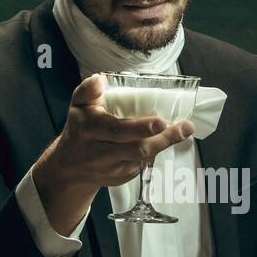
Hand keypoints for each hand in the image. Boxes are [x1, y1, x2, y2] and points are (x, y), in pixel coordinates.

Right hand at [31, 72, 194, 233]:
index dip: (140, 128)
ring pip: (145, 157)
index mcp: (92, 130)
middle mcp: (103, 152)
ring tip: (184, 130)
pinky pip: (144, 164)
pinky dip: (155, 150)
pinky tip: (163, 138)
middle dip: (164, 138)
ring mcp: (115, 168)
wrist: (71, 168)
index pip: (117, 130)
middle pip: (138, 148)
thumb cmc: (79, 130)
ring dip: (166, 144)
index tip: (160, 121)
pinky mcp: (124, 176)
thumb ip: (86, 91)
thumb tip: (100, 79)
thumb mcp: (76, 107)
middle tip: (186, 127)